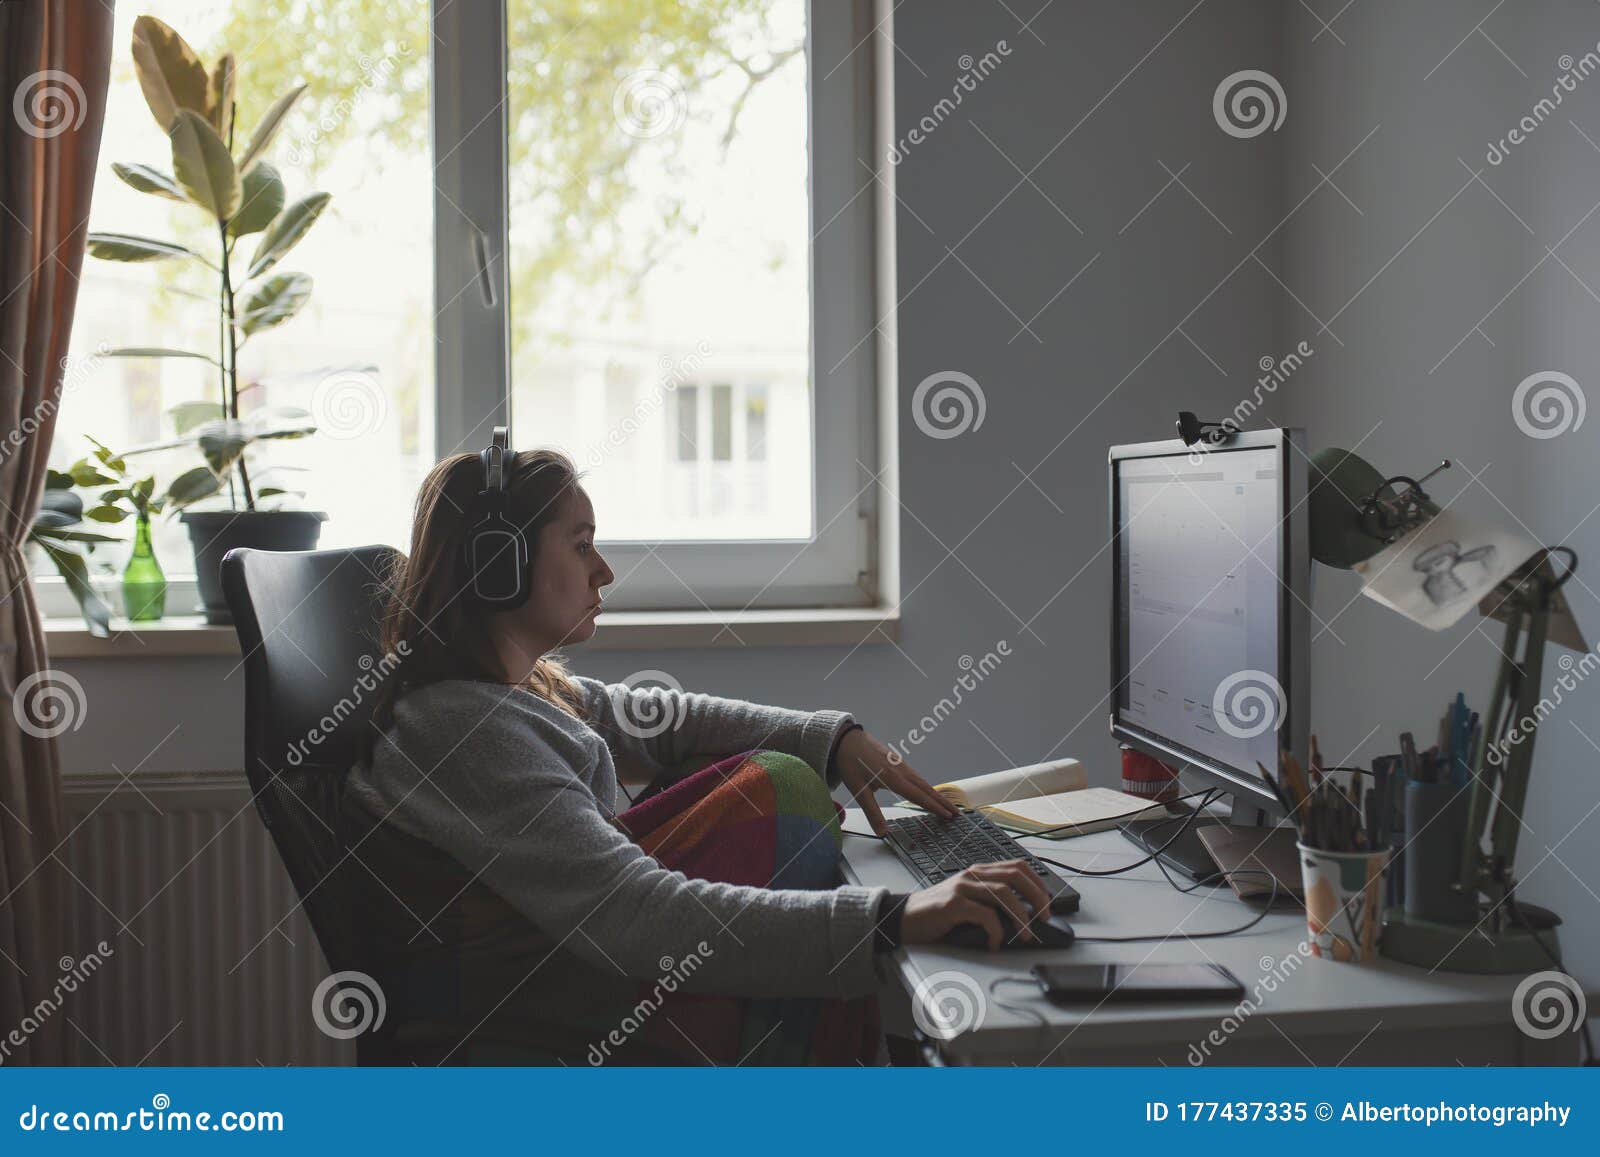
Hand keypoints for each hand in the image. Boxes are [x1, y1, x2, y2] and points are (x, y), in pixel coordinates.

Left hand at [835, 727, 957, 834]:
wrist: (847, 739)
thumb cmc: (851, 763)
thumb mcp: (859, 791)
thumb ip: (872, 813)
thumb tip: (882, 833)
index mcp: (894, 778)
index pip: (920, 796)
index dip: (935, 807)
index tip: (948, 815)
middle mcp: (902, 771)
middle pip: (927, 789)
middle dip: (942, 802)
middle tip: (956, 813)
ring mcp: (901, 765)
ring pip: (923, 782)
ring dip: (936, 794)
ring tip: (946, 805)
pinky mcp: (898, 762)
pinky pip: (917, 776)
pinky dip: (926, 786)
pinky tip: (927, 791)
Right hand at [899, 861, 1053, 949]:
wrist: (905, 918)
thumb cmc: (939, 913)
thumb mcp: (969, 901)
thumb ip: (992, 902)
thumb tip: (1025, 918)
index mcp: (980, 871)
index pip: (1018, 866)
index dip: (1038, 884)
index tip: (1047, 905)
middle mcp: (973, 874)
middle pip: (1016, 876)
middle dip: (1037, 897)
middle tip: (1044, 918)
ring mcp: (962, 887)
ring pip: (1004, 894)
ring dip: (1020, 917)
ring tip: (1024, 935)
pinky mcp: (953, 904)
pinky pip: (984, 915)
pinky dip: (996, 931)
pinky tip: (994, 943)